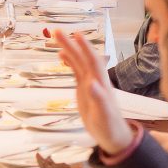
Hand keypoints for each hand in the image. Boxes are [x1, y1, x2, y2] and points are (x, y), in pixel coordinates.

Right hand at [53, 31, 132, 153]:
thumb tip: (91, 83)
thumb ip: (99, 99)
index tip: (76, 35)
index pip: (92, 61)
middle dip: (71, 44)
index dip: (85, 48)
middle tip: (56, 31)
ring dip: (69, 49)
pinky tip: (61, 56)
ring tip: (56, 37)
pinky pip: (76, 71)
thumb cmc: (109, 126)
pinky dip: (69, 62)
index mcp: (101, 83)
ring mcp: (89, 83)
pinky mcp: (84, 89)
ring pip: (78, 62)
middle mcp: (95, 80)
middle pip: (82, 58)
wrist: (112, 135)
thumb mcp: (103, 115)